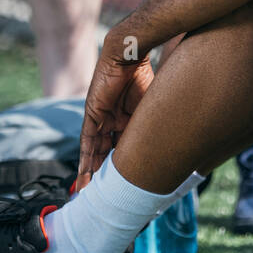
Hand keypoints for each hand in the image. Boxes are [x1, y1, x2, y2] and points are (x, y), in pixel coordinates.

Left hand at [77, 40, 154, 189]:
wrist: (128, 55)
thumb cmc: (144, 75)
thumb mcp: (150, 107)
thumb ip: (151, 125)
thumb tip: (168, 142)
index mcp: (127, 119)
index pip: (123, 148)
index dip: (122, 166)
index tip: (125, 186)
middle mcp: (111, 120)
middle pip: (107, 153)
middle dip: (104, 175)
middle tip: (103, 197)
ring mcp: (100, 118)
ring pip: (95, 151)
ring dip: (92, 172)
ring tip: (90, 193)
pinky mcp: (91, 114)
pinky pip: (87, 142)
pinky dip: (86, 160)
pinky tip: (84, 176)